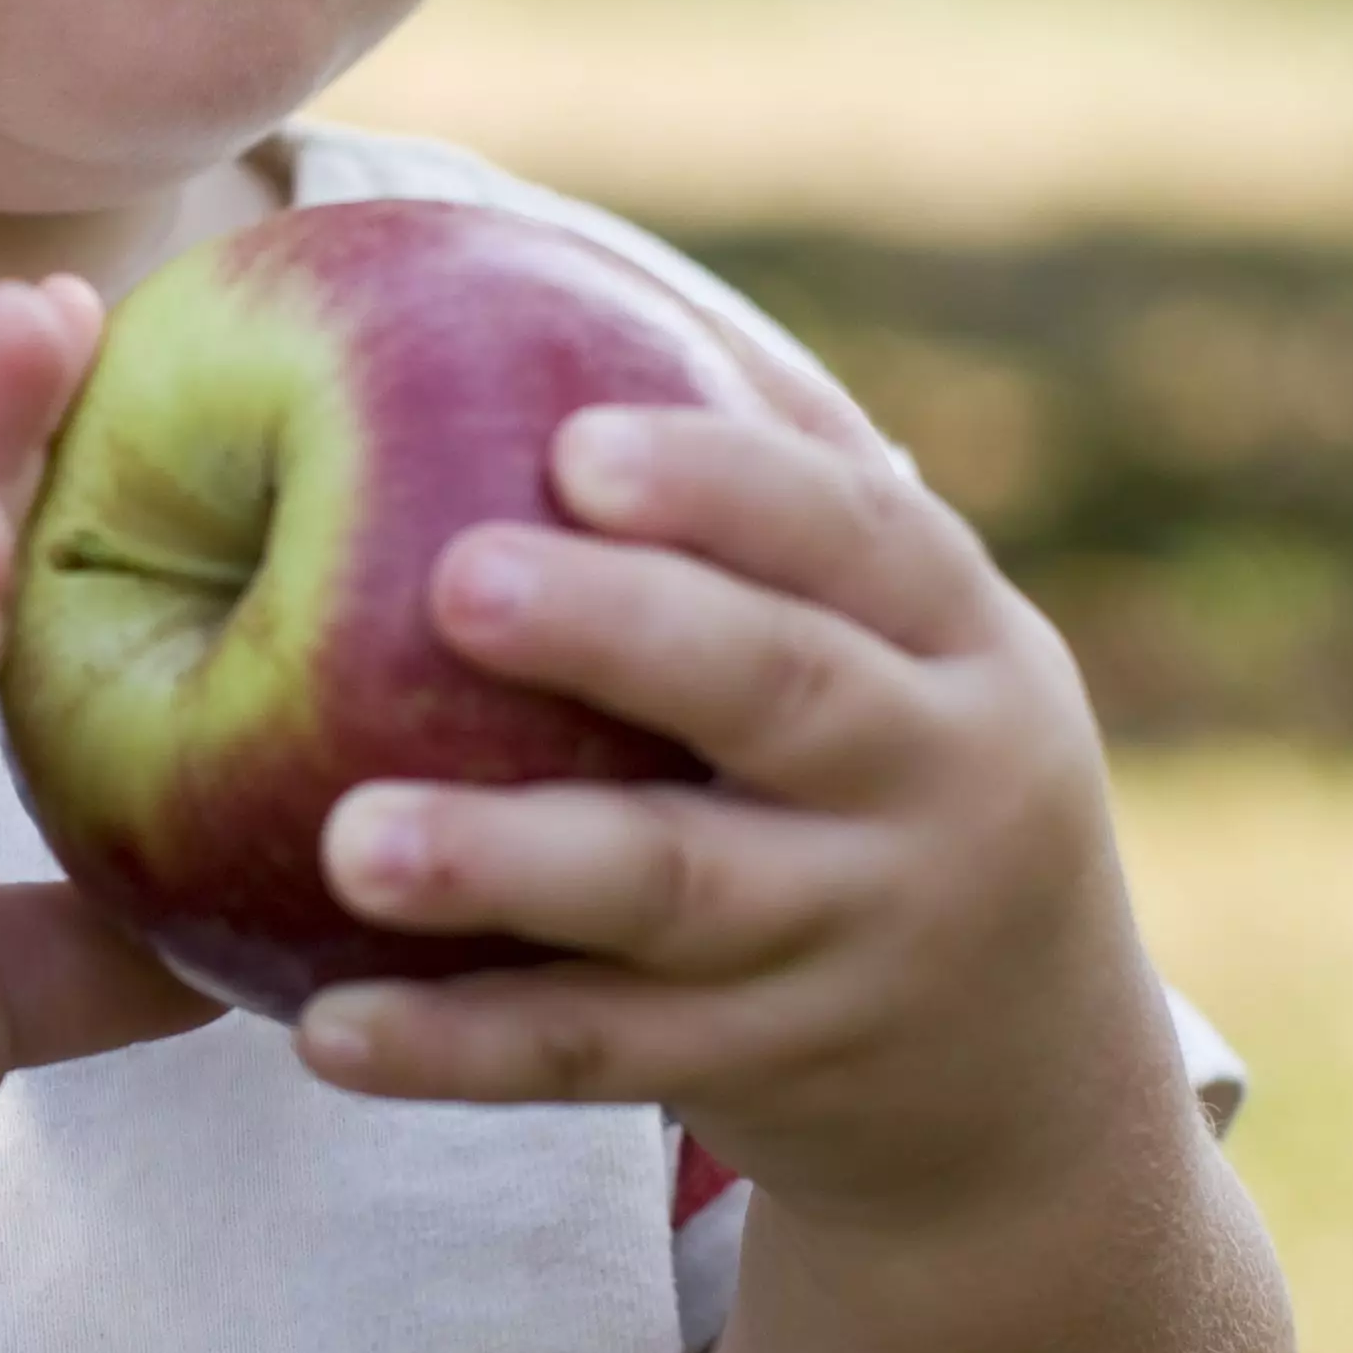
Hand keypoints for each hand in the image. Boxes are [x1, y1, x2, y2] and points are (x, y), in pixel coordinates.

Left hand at [296, 367, 1165, 1244]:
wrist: (1031, 1100)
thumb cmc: (894, 783)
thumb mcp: (902, 644)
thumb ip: (765, 489)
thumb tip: (542, 252)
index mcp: (958, 635)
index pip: (855, 533)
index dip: (721, 484)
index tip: (576, 440)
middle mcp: (935, 780)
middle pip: (783, 695)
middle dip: (625, 633)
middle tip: (453, 583)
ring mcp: (860, 940)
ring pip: (680, 896)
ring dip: (511, 863)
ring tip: (349, 839)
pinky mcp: (774, 1074)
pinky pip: (601, 1058)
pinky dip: (460, 1051)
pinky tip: (321, 1030)